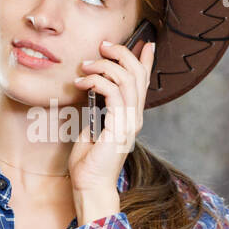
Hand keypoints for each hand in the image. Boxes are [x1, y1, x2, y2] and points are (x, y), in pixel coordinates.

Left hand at [68, 37, 154, 202]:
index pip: (144, 83)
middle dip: (122, 53)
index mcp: (131, 116)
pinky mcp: (120, 126)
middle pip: (138, 74)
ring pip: (127, 79)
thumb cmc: (89, 162)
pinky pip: (114, 92)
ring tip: (86, 65)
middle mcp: (135, 117)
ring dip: (105, 65)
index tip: (144, 43)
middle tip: (102, 46)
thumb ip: (100, 110)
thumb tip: (94, 90)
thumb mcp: (94, 127)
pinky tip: (83, 82)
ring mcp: (130, 122)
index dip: (146, 61)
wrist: (90, 186)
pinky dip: (98, 81)